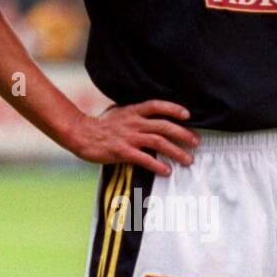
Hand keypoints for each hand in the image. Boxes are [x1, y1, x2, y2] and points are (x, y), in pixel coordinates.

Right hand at [63, 100, 199, 176]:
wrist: (80, 134)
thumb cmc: (99, 124)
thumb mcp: (117, 112)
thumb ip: (133, 113)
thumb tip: (147, 114)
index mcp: (132, 111)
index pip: (157, 106)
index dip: (174, 109)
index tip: (188, 115)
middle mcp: (133, 122)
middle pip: (164, 126)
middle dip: (183, 134)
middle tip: (196, 142)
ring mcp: (128, 137)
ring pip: (159, 142)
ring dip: (176, 152)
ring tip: (188, 160)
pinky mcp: (122, 151)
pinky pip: (145, 159)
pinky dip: (158, 165)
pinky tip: (166, 171)